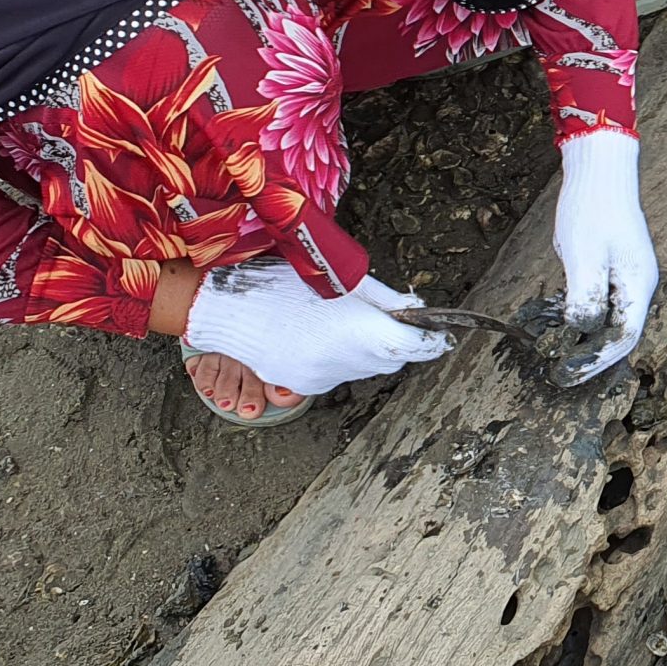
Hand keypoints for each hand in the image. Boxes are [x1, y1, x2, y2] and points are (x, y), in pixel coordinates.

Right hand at [183, 259, 450, 396]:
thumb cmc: (280, 283)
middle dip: (401, 343)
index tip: (442, 334)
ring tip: (357, 324)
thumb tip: (415, 310)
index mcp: (356, 332)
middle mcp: (343, 362)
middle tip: (401, 322)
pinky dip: (346, 359)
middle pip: (392, 359)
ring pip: (367, 369)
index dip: (432, 340)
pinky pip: (340, 374)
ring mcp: (322, 377)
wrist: (223, 310)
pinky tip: (328, 336)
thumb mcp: (339, 280)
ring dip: (373, 351)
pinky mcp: (303, 385)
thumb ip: (383, 298)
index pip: (412, 345)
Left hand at [553, 130, 657, 382]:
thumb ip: (585, 298)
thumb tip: (583, 331)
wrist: (601, 169)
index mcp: (637, 285)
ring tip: (557, 353)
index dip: (596, 361)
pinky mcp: (615, 265)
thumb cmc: (592, 209)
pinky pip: (604, 302)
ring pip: (612, 318)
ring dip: (586, 339)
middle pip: (621, 332)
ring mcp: (629, 274)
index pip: (623, 338)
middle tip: (559, 373)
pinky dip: (584, 317)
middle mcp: (638, 284)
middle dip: (592, 356)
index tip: (568, 375)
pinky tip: (562, 321)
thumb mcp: (583, 256)